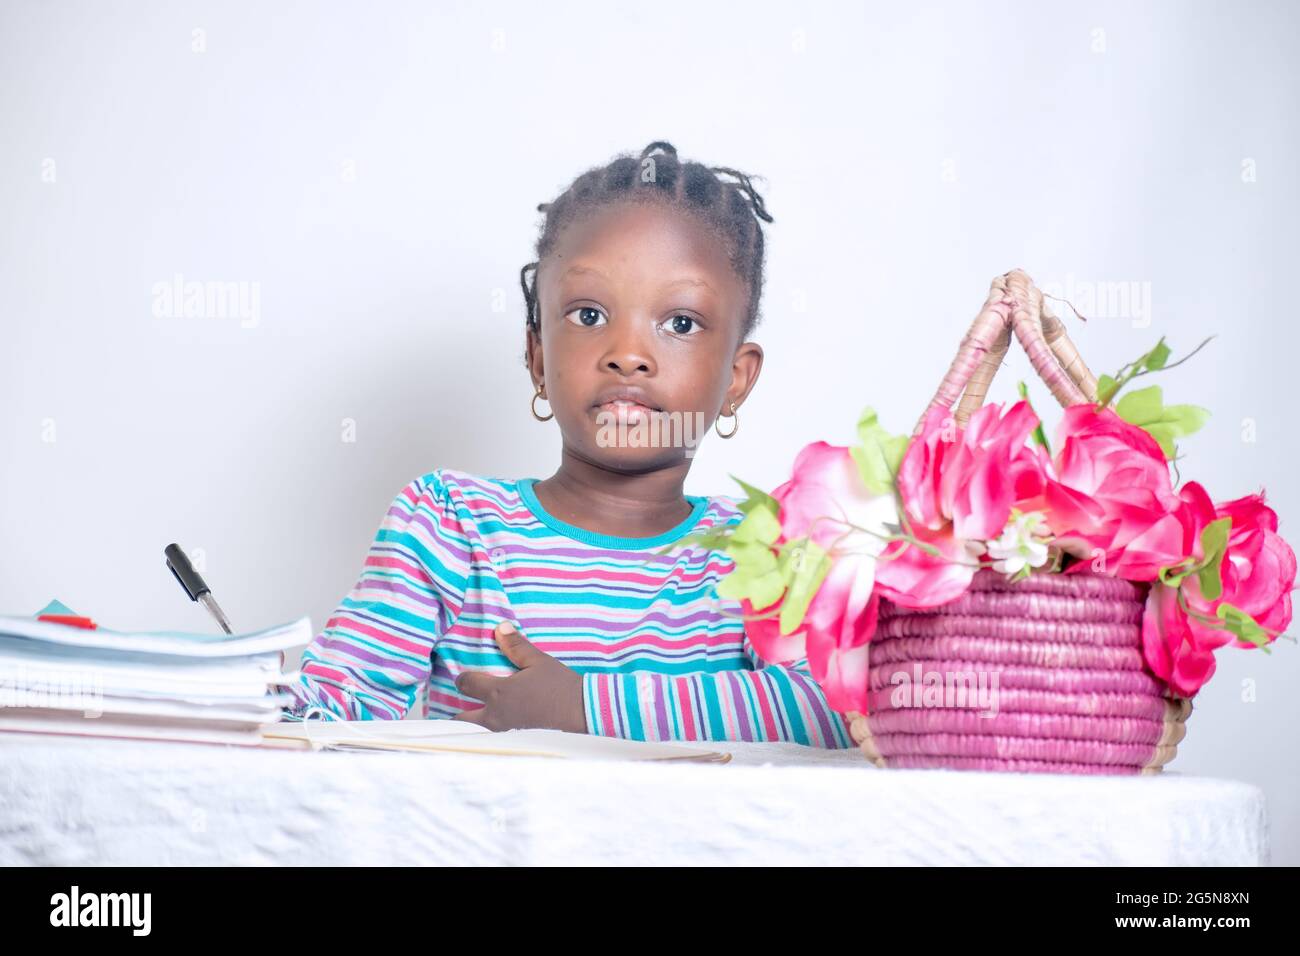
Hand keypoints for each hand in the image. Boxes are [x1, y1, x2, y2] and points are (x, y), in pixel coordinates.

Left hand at [453, 621, 586, 733]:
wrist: (581, 712)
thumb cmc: (559, 686)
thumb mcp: (538, 661)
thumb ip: (516, 646)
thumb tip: (500, 628)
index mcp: (498, 692)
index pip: (466, 684)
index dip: (463, 678)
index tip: (465, 677)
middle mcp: (495, 715)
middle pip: (461, 718)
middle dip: (459, 710)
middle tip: (464, 703)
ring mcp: (504, 731)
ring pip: (475, 731)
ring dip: (472, 724)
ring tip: (475, 718)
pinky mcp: (514, 742)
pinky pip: (491, 739)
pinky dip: (487, 734)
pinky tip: (497, 727)